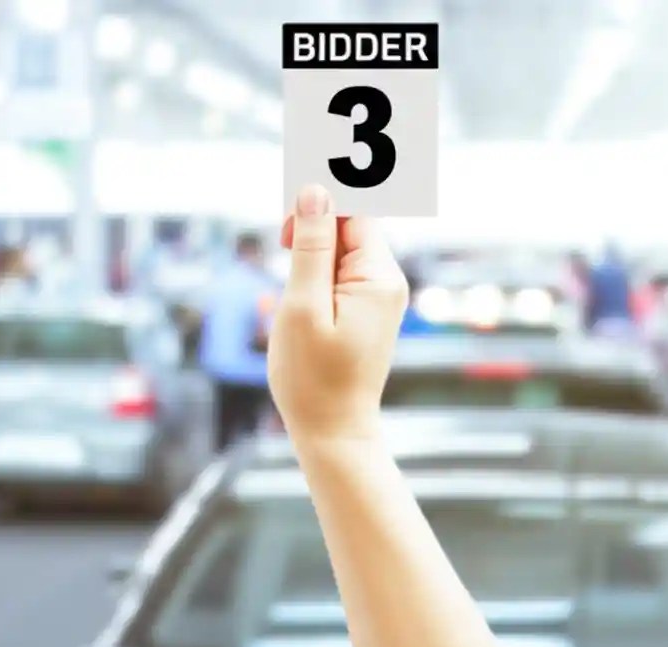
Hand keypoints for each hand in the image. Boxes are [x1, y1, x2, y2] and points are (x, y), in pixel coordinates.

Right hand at [268, 185, 407, 441]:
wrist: (333, 432)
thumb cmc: (313, 377)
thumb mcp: (302, 307)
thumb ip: (310, 247)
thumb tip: (316, 193)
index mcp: (379, 276)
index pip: (355, 210)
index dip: (318, 204)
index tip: (284, 225)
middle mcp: (387, 280)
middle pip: (349, 225)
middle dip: (311, 229)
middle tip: (279, 251)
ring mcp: (380, 296)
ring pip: (340, 250)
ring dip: (308, 256)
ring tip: (290, 294)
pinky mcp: (366, 311)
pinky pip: (339, 274)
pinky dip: (313, 279)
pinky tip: (298, 305)